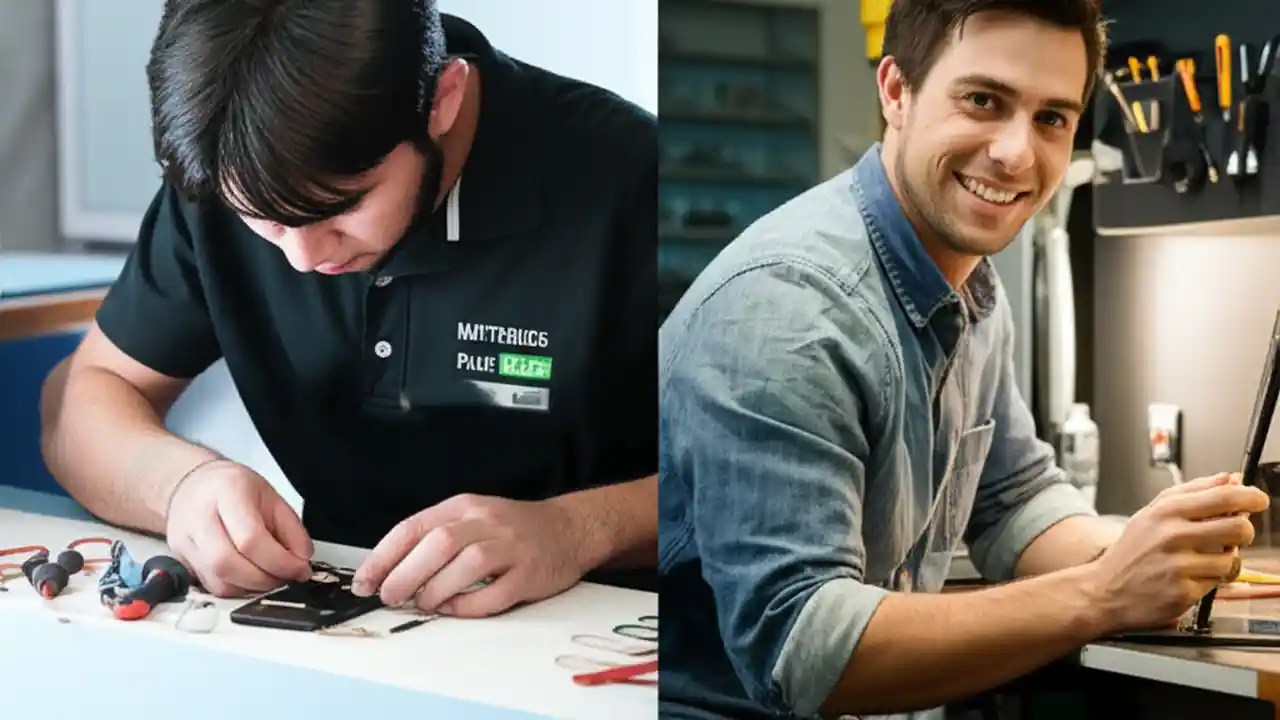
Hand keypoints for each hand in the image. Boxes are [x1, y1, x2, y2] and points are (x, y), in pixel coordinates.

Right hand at [165, 459, 313, 595]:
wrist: (192, 486)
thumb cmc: (233, 489)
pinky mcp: (180, 560)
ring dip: (251, 588)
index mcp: (227, 493)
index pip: (250, 539)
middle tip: (286, 576)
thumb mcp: (272, 498)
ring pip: (218, 581)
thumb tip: (302, 560)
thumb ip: (292, 529)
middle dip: (265, 579)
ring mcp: (185, 541)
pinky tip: (249, 578)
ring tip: (270, 577)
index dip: (280, 561)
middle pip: (229, 564)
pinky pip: (210, 586)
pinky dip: (236, 589)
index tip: (300, 569)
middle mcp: (199, 518)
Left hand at [351, 493, 589, 617]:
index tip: (364, 581)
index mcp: (464, 507)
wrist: (569, 528)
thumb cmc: (513, 528)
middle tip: (390, 597)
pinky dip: (468, 606)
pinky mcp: (529, 573)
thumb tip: (390, 572)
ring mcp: (510, 547)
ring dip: (436, 590)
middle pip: (438, 544)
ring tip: (425, 605)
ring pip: (466, 565)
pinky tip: (455, 609)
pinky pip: (495, 593)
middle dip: (405, 575)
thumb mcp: (472, 517)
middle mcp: (486, 522)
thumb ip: (436, 538)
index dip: (383, 556)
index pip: (414, 527)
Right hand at [1088, 472, 1268, 632]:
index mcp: (1166, 512)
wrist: (1104, 590)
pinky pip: (1217, 582)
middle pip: (1238, 528)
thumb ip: (1192, 492)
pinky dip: (1210, 580)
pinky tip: (1191, 577)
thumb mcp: (1153, 513)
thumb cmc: (1132, 551)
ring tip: (1205, 559)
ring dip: (1225, 559)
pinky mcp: (1184, 591)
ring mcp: (1178, 565)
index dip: (1250, 497)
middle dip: (1245, 532)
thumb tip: (1229, 478)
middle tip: (1236, 534)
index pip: (1223, 497)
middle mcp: (1172, 536)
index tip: (1258, 499)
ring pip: (1231, 559)